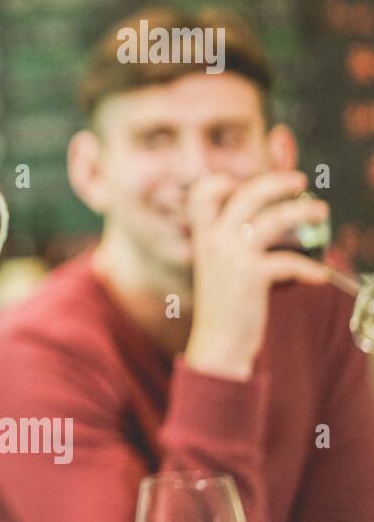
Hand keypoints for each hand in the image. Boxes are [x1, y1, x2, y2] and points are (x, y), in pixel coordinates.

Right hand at [184, 170, 330, 379]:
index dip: (220, 181)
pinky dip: (309, 267)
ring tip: (320, 211)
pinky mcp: (251, 276)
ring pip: (272, 219)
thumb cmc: (225, 304)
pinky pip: (287, 260)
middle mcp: (214, 241)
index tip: (241, 181)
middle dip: (276, 183)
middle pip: (246, 195)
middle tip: (300, 181)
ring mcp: (231, 256)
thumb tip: (263, 221)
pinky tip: (319, 274)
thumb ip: (231, 242)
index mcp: (203, 236)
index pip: (202, 194)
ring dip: (301, 211)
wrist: (219, 341)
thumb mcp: (217, 267)